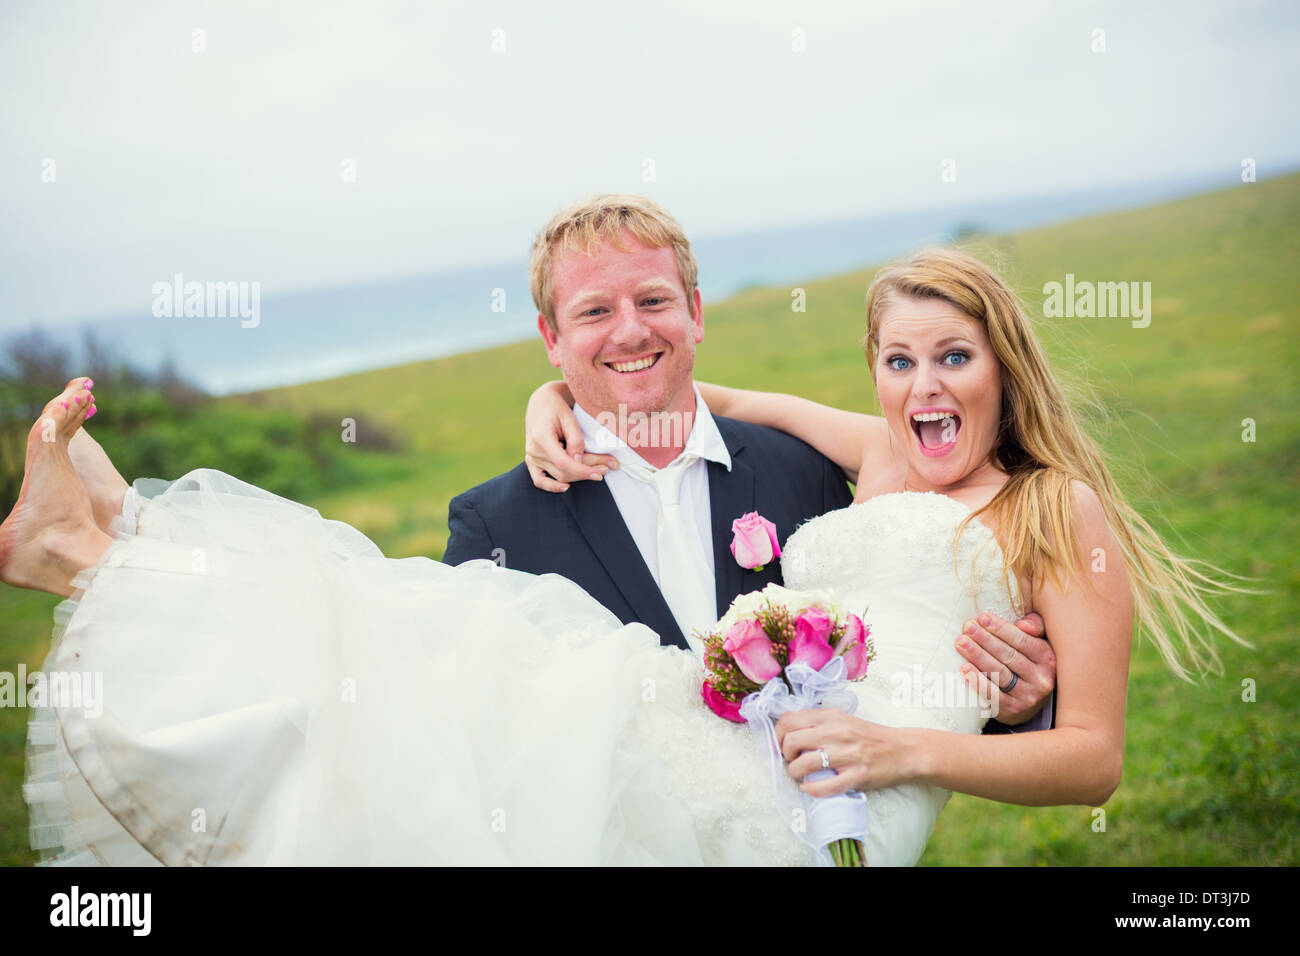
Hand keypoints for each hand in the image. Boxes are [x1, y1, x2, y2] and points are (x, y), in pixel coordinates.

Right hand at [524, 381, 618, 492]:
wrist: (541, 403)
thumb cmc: (557, 408)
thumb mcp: (569, 418)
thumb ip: (575, 440)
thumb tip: (579, 461)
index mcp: (541, 437)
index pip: (563, 462)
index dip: (583, 470)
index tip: (601, 472)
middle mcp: (534, 450)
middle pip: (563, 470)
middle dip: (588, 470)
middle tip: (610, 466)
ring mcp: (532, 457)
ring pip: (558, 475)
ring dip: (579, 476)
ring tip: (600, 471)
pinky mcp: (532, 461)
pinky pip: (539, 480)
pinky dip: (551, 487)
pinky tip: (566, 488)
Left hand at [774, 708, 916, 796]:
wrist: (904, 750)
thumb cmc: (870, 737)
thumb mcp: (843, 720)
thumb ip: (819, 723)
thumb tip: (789, 732)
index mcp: (831, 716)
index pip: (789, 719)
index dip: (778, 734)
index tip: (782, 745)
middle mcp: (837, 732)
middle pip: (791, 741)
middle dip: (784, 755)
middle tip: (792, 761)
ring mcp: (847, 755)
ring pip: (804, 764)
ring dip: (795, 773)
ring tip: (800, 776)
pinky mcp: (857, 776)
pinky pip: (825, 786)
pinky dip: (811, 789)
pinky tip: (810, 788)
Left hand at [956, 611, 1054, 725]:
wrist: (1029, 701)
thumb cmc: (1028, 663)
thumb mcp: (1037, 643)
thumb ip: (1035, 627)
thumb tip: (1023, 624)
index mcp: (1048, 658)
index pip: (1023, 641)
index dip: (1001, 628)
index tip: (982, 617)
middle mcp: (1041, 679)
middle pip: (1009, 656)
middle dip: (986, 639)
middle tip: (967, 627)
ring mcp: (1028, 696)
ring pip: (1000, 673)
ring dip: (978, 656)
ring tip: (962, 643)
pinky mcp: (1013, 710)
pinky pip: (993, 695)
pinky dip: (978, 681)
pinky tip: (964, 669)